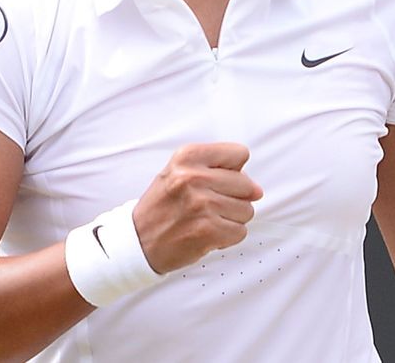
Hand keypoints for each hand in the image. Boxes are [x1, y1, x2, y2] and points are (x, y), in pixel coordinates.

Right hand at [132, 143, 263, 273]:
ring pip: (247, 210)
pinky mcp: (208, 230)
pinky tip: (208, 233)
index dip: (233, 170)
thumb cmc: (162, 206)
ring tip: (207, 219)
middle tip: (210, 205)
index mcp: (187, 157)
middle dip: (235, 198)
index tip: (218, 181)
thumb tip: (256, 188)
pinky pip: (240, 231)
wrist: (138, 241)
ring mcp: (202, 204)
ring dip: (231, 218)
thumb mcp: (178, 171)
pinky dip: (227, 236)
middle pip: (247, 184)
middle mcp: (193, 177)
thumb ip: (216, 168)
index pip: (239, 154)